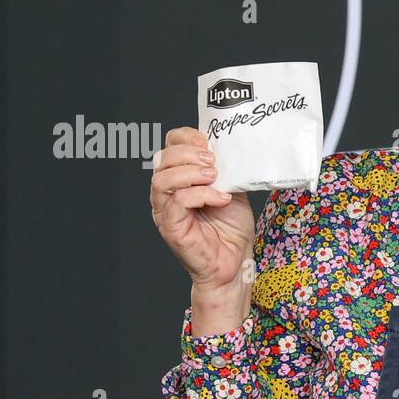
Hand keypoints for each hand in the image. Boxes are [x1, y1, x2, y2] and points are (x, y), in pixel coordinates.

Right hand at [150, 127, 255, 294]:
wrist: (236, 261)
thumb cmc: (231, 229)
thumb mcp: (231, 188)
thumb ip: (225, 169)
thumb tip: (228, 147)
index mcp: (179, 179)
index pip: (169, 146)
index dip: (185, 138)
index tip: (208, 143)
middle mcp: (167, 193)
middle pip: (162, 159)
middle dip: (189, 154)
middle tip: (213, 163)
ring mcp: (165, 211)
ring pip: (163, 179)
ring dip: (191, 173)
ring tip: (215, 178)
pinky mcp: (171, 228)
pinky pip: (177, 202)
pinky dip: (200, 195)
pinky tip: (220, 199)